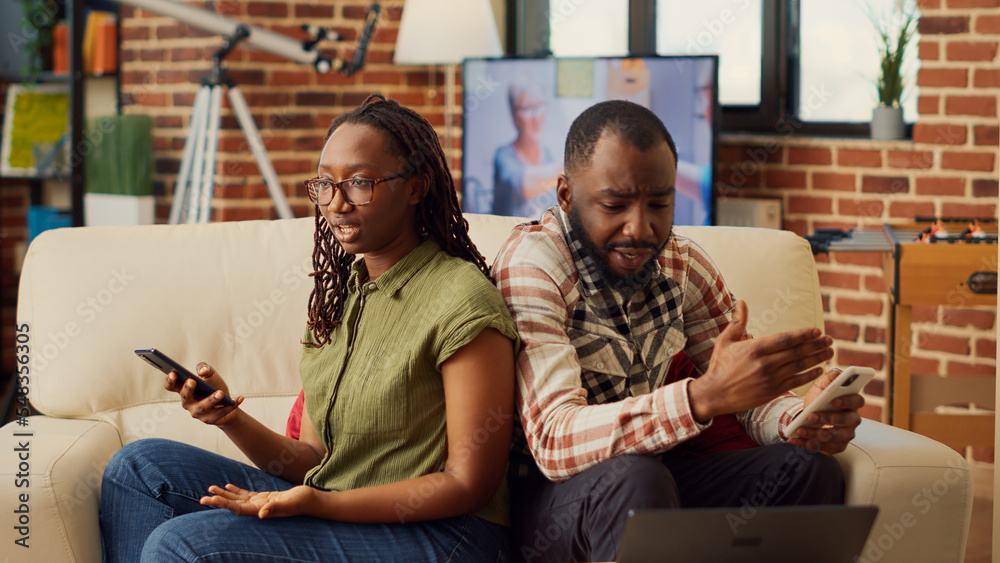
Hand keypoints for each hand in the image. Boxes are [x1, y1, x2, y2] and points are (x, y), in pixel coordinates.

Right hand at [165, 362, 243, 425]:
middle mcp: (188, 402)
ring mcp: (198, 412)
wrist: (226, 402)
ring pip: (203, 407)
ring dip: (211, 400)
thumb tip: (203, 371)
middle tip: (192, 381)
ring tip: (221, 393)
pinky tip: (240, 398)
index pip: (171, 386)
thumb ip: (205, 368)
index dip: (170, 380)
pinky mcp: (210, 419)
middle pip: (185, 397)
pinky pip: (221, 412)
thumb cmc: (213, 386)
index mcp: (184, 390)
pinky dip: (232, 405)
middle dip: (187, 389)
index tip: (173, 372)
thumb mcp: (210, 374)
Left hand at [200, 484, 317, 518]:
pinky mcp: (264, 498)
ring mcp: (260, 503)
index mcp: (261, 510)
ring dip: (224, 495)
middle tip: (202, 498)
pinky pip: (246, 495)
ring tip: (210, 489)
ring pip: (237, 499)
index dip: (223, 504)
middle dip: (218, 501)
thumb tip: (261, 514)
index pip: (237, 508)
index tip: (210, 500)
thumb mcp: (290, 503)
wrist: (312, 500)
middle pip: (233, 505)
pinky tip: (228, 486)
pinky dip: (236, 490)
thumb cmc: (302, 501)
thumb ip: (275, 507)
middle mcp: (257, 508)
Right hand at [689, 300, 833, 421]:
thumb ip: (737, 322)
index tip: (816, 331)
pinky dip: (810, 376)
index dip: (803, 335)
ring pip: (799, 366)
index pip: (785, 339)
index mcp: (754, 348)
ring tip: (829, 352)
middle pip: (796, 352)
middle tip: (830, 340)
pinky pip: (796, 382)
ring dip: (817, 358)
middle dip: (815, 345)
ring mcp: (769, 379)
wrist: (714, 394)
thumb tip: (741, 303)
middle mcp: (764, 363)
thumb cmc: (719, 366)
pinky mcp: (772, 392)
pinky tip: (819, 369)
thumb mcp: (725, 341)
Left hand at [788, 368, 863, 453]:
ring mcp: (846, 435)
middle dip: (827, 419)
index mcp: (853, 402)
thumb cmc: (819, 398)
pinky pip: (823, 448)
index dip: (847, 401)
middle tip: (811, 416)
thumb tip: (837, 373)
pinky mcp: (836, 446)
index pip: (857, 400)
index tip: (833, 400)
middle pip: (845, 421)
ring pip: (833, 437)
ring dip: (815, 434)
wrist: (808, 414)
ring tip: (799, 430)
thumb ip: (830, 378)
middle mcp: (853, 420)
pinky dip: (808, 444)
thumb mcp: (822, 385)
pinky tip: (795, 440)